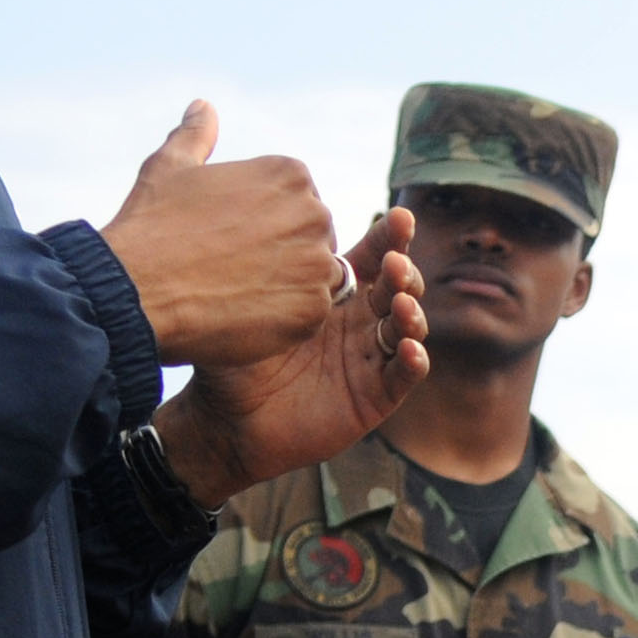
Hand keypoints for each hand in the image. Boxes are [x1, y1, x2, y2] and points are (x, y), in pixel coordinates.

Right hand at [98, 100, 358, 365]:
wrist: (134, 291)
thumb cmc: (151, 227)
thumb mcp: (170, 168)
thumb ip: (196, 136)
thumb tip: (203, 106)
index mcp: (290, 174)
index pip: (298, 203)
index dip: (262, 225)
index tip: (229, 238)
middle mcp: (314, 214)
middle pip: (313, 239)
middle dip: (282, 254)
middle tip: (231, 269)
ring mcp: (317, 264)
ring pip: (316, 278)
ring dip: (287, 287)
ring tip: (237, 292)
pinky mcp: (312, 311)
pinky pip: (309, 316)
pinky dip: (282, 320)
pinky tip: (242, 316)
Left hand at [154, 205, 427, 502]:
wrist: (225, 421)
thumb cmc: (230, 360)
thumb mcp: (239, 308)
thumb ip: (257, 270)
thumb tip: (256, 217)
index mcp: (333, 293)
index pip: (372, 257)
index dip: (390, 237)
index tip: (400, 218)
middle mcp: (358, 321)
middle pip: (398, 287)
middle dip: (403, 272)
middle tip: (393, 264)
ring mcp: (370, 357)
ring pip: (408, 327)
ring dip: (411, 313)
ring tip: (401, 305)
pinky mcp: (376, 395)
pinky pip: (404, 375)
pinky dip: (412, 361)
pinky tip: (407, 349)